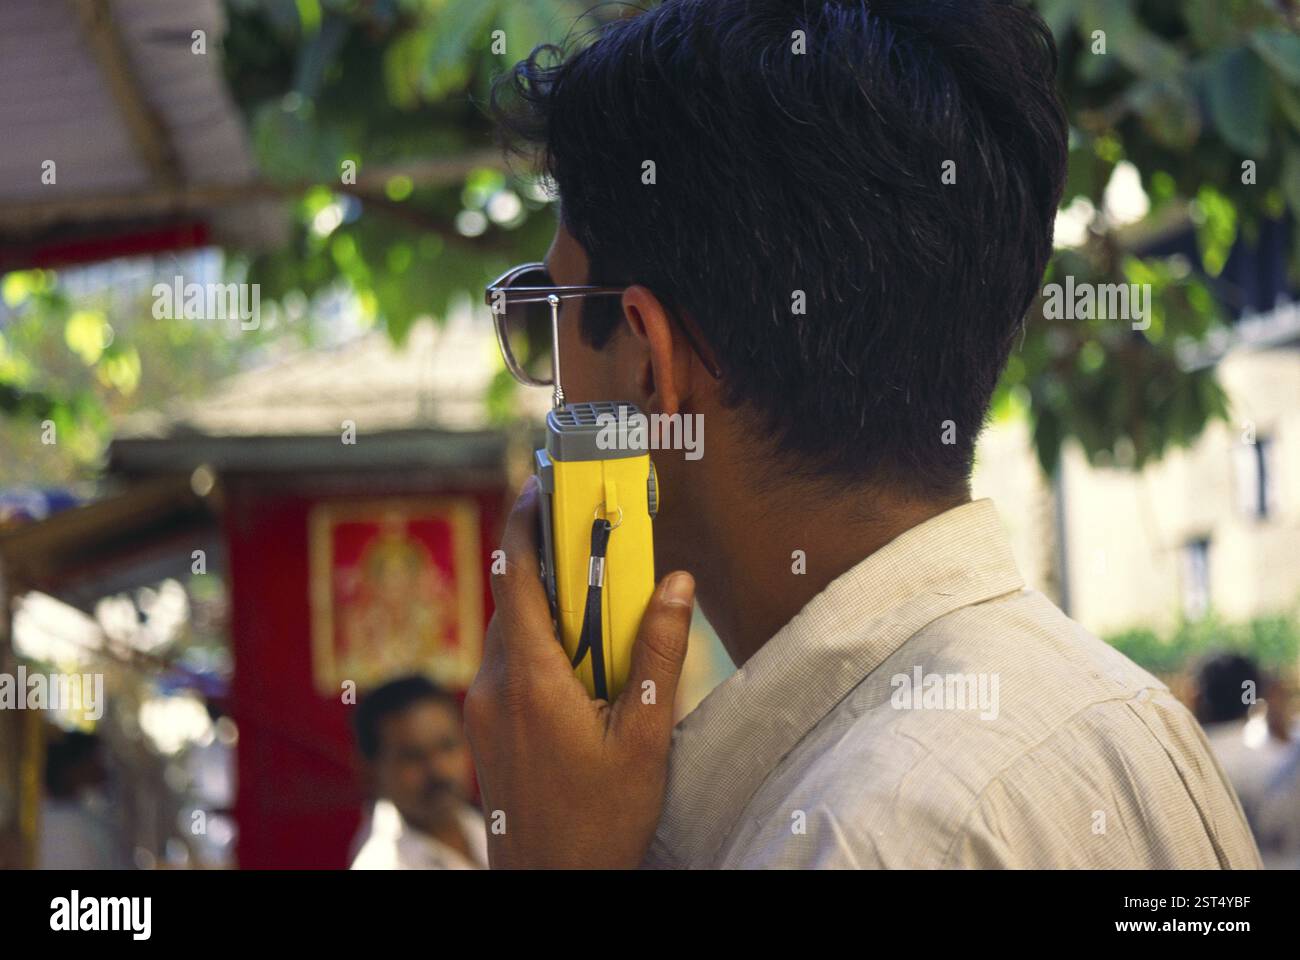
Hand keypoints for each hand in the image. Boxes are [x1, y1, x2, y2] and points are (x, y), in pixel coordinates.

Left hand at [464, 476, 694, 868]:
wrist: (553, 884)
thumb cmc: (602, 820)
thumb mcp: (645, 736)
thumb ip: (659, 654)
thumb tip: (678, 584)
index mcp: (531, 679)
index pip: (516, 576)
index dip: (526, 523)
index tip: (541, 484)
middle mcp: (493, 686)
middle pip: (514, 598)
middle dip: (550, 564)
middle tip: (593, 541)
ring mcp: (483, 709)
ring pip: (510, 632)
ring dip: (548, 610)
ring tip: (598, 607)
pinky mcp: (486, 728)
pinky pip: (507, 664)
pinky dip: (538, 644)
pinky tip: (580, 666)